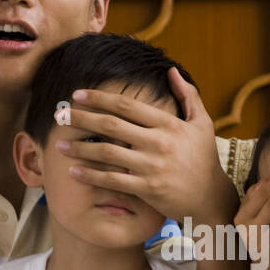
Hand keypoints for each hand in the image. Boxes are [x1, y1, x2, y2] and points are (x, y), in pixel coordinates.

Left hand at [58, 69, 234, 224]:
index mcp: (168, 124)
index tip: (78, 94)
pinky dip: (91, 176)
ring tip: (59, 144)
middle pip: (112, 126)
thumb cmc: (204, 159)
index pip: (127, 106)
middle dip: (82, 118)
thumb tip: (171, 71)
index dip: (100, 98)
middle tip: (61, 114)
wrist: (210, 198)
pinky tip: (74, 171)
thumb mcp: (202, 124)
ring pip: (108, 153)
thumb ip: (188, 95)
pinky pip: (113, 180)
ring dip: (80, 148)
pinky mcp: (148, 189)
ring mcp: (152, 166)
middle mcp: (159, 142)